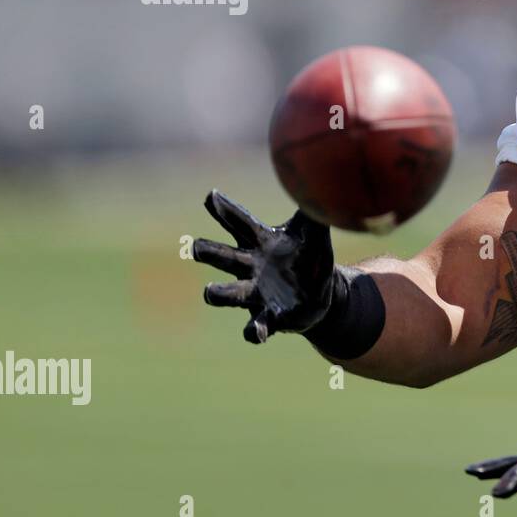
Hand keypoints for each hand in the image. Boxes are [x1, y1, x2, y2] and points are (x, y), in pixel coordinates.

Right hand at [192, 189, 336, 343]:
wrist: (321, 293)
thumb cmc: (310, 256)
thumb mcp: (314, 232)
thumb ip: (314, 212)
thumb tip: (320, 182)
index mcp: (260, 242)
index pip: (240, 222)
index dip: (225, 210)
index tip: (211, 195)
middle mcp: (251, 267)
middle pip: (224, 256)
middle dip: (208, 251)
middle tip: (195, 246)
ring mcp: (256, 293)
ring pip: (231, 293)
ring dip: (219, 293)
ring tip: (209, 291)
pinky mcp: (270, 317)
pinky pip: (256, 326)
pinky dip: (254, 330)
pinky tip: (254, 333)